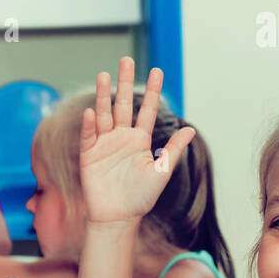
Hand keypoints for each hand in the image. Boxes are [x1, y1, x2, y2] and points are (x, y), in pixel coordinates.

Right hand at [79, 57, 195, 225]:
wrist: (118, 217)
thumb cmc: (140, 198)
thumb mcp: (161, 172)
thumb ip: (173, 150)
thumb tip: (190, 128)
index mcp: (139, 140)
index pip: (146, 110)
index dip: (151, 90)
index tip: (156, 70)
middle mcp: (121, 138)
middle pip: (122, 104)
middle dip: (124, 82)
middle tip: (126, 60)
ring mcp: (103, 144)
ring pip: (104, 114)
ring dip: (103, 96)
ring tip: (104, 75)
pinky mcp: (89, 155)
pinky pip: (89, 136)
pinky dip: (90, 124)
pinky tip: (93, 111)